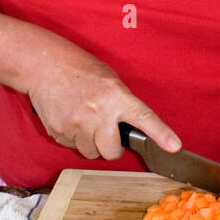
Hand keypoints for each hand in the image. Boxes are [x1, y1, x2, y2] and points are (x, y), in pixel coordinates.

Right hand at [28, 44, 180, 160]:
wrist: (45, 66)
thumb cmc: (80, 70)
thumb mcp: (110, 80)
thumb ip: (122, 104)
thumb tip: (131, 128)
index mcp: (116, 96)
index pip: (144, 117)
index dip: (161, 134)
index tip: (174, 146)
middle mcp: (98, 112)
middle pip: (112, 152)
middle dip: (111, 148)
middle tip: (107, 134)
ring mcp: (77, 124)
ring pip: (91, 153)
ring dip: (91, 143)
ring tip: (84, 121)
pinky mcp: (59, 131)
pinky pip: (72, 147)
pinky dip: (73, 138)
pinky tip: (69, 118)